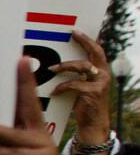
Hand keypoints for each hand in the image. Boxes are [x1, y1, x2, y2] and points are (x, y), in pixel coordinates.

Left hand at [50, 29, 111, 148]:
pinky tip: (53, 92)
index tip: (74, 31)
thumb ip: (75, 75)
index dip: (86, 40)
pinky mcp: (93, 93)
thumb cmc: (83, 103)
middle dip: (83, 42)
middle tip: (70, 34)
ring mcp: (100, 83)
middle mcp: (103, 74)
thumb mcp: (81, 86)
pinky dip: (62, 87)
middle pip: (94, 53)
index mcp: (100, 70)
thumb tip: (56, 64)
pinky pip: (74, 84)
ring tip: (51, 69)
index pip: (96, 50)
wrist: (92, 124)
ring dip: (64, 66)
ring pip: (82, 66)